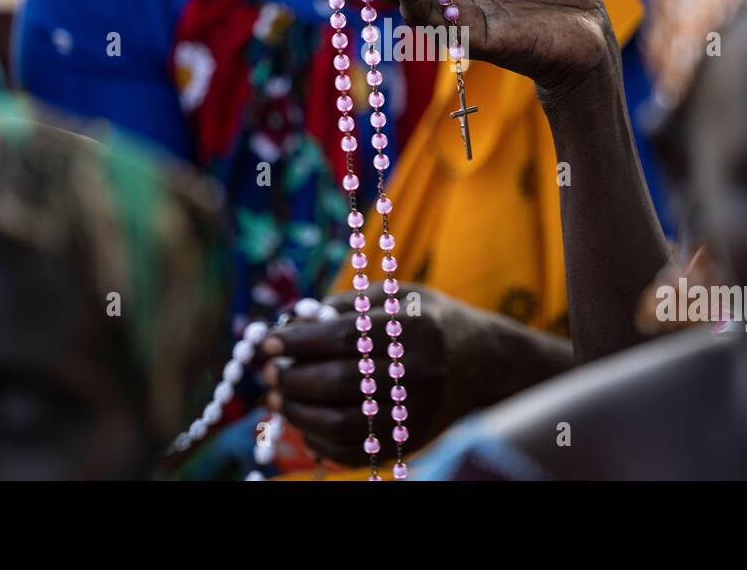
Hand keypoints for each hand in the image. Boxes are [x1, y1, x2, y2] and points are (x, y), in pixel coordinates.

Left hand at [260, 285, 484, 465]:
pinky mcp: (410, 439)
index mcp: (415, 327)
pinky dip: (320, 440)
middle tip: (269, 373)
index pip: (344, 337)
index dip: (299, 341)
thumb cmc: (425, 320)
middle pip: (341, 381)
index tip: (267, 342)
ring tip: (277, 399)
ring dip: (299, 413)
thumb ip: (345, 307)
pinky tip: (304, 422)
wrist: (480, 361)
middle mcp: (420, 371)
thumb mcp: (394, 296)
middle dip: (294, 379)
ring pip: (343, 422)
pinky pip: (355, 450)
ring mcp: (417, 410)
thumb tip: (290, 324)